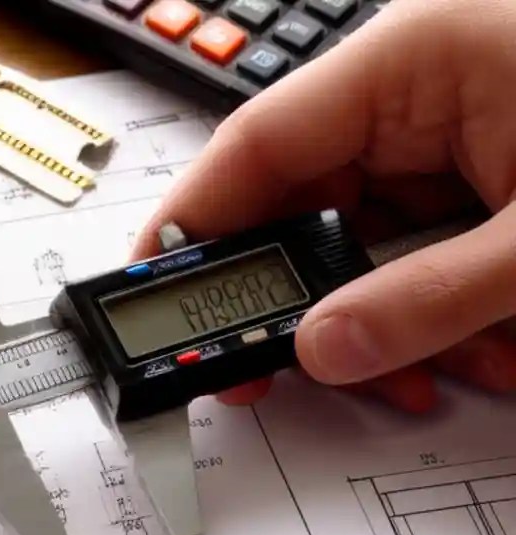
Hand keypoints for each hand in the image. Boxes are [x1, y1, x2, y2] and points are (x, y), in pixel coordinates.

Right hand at [132, 0, 515, 411]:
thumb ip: (429, 301)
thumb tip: (324, 349)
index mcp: (416, 59)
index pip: (261, 142)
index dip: (197, 221)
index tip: (154, 290)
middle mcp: (423, 89)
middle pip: (310, 202)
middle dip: (315, 300)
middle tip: (283, 373)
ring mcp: (458, 131)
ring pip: (372, 240)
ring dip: (396, 321)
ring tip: (445, 370)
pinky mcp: (492, 171)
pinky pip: (429, 248)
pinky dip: (446, 310)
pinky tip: (486, 349)